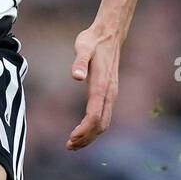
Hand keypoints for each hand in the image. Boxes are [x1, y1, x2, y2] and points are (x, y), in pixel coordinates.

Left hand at [67, 26, 120, 149]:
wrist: (110, 34)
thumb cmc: (93, 41)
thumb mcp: (83, 47)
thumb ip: (80, 62)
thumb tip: (77, 76)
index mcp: (102, 86)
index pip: (94, 116)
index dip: (83, 131)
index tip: (70, 138)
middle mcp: (110, 94)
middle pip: (101, 125)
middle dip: (86, 138)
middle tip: (69, 146)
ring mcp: (112, 94)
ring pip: (104, 123)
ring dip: (90, 136)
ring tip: (73, 143)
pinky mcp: (110, 93)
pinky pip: (104, 116)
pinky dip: (94, 128)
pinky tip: (82, 130)